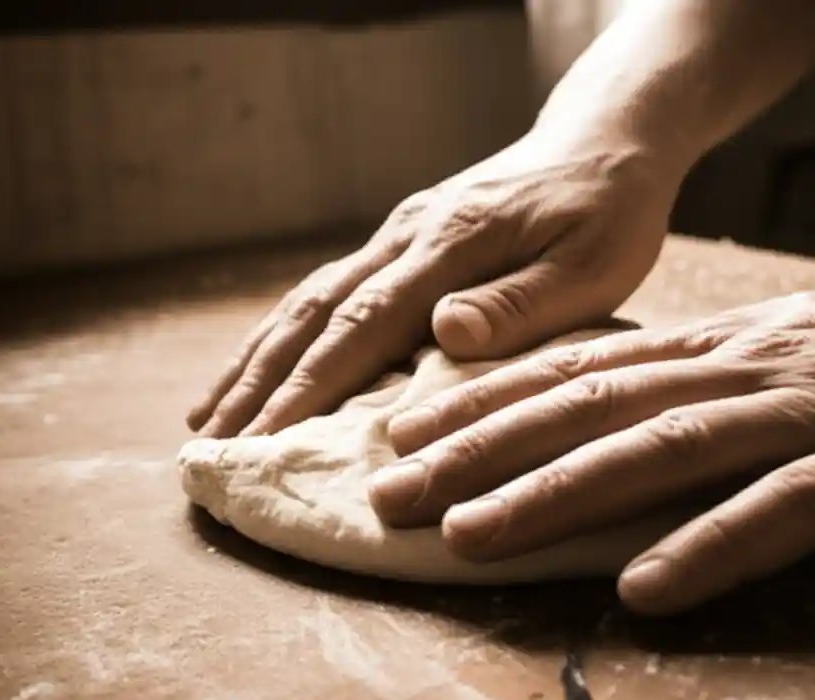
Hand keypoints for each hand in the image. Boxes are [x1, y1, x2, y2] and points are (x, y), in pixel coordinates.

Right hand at [187, 126, 687, 438]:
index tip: (266, 441)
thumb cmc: (608, 211)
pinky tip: (262, 364)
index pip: (364, 324)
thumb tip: (442, 330)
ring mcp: (398, 233)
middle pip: (315, 313)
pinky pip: (328, 290)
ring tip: (206, 414)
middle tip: (210, 446)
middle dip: (260, 382)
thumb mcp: (592, 264)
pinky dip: (285, 333)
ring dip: (255, 359)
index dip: (311, 386)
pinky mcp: (402, 238)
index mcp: (450, 245)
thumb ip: (519, 303)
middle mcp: (407, 235)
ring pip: (308, 299)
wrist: (603, 139)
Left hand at [369, 235, 814, 614]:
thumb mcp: (769, 355)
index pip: (575, 370)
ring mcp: (804, 419)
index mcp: (713, 349)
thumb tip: (591, 417)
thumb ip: (686, 384)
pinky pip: (783, 513)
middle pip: (588, 411)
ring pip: (660, 453)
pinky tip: (644, 589)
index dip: (481, 402)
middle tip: (389, 495)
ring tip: (470, 535)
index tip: (400, 431)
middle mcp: (739, 374)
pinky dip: (709, 547)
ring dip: (556, 497)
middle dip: (479, 454)